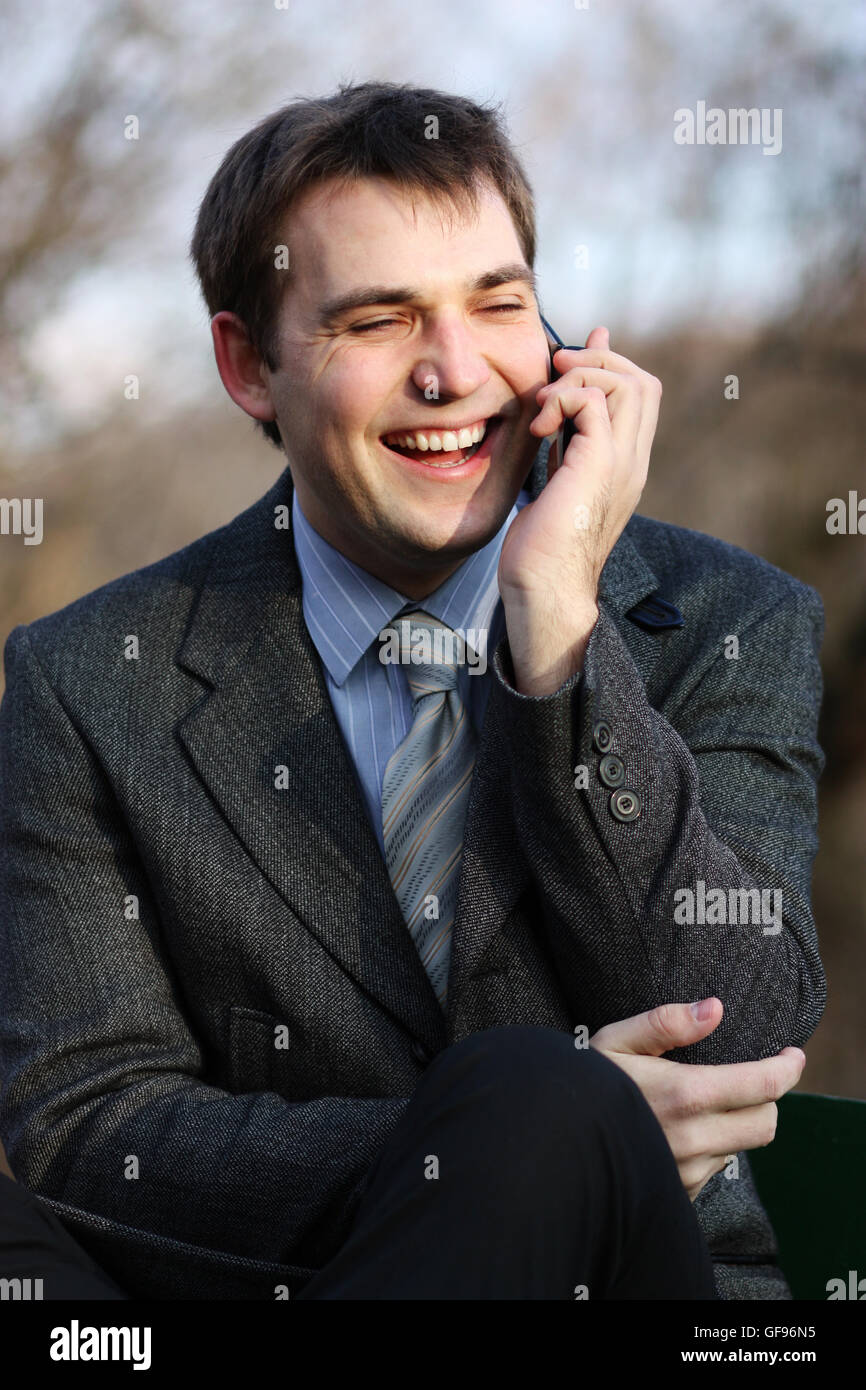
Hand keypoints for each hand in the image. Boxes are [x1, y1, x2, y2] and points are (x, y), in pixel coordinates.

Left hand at [498, 325, 661, 695]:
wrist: (544, 590)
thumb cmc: (541, 547)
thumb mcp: (554, 480)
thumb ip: (562, 442)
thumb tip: (555, 408)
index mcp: (625, 464)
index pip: (641, 394)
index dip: (607, 365)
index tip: (565, 365)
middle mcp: (632, 461)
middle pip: (643, 381)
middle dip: (597, 360)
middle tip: (555, 372)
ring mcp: (621, 464)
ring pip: (628, 383)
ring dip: (580, 377)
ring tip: (544, 404)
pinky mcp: (597, 467)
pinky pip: (594, 403)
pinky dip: (563, 398)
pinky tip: (539, 427)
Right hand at [588, 997, 805, 1201]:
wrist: (552, 1140)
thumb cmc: (583, 1083)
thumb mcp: (615, 1040)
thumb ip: (667, 1022)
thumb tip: (714, 1008)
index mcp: (685, 1095)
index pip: (763, 1086)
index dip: (787, 1068)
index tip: (793, 1054)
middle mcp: (694, 1139)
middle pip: (766, 1123)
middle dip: (768, 1098)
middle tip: (752, 1077)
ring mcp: (688, 1171)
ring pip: (741, 1146)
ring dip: (737, 1123)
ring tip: (703, 1102)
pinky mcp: (678, 1192)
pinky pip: (715, 1167)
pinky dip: (712, 1145)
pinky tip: (680, 1128)